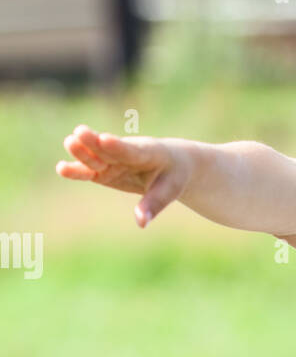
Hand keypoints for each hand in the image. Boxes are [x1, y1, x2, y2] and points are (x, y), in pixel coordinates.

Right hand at [56, 125, 193, 227]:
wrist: (171, 163)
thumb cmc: (173, 175)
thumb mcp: (170, 189)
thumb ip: (154, 204)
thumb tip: (141, 222)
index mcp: (147, 152)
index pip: (130, 150)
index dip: (117, 146)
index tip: (105, 139)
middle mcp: (125, 153)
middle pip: (107, 149)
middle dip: (93, 143)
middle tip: (79, 133)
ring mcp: (113, 161)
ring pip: (95, 157)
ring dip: (82, 152)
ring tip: (70, 143)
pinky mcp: (104, 171)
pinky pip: (89, 171)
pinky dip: (76, 171)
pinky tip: (62, 169)